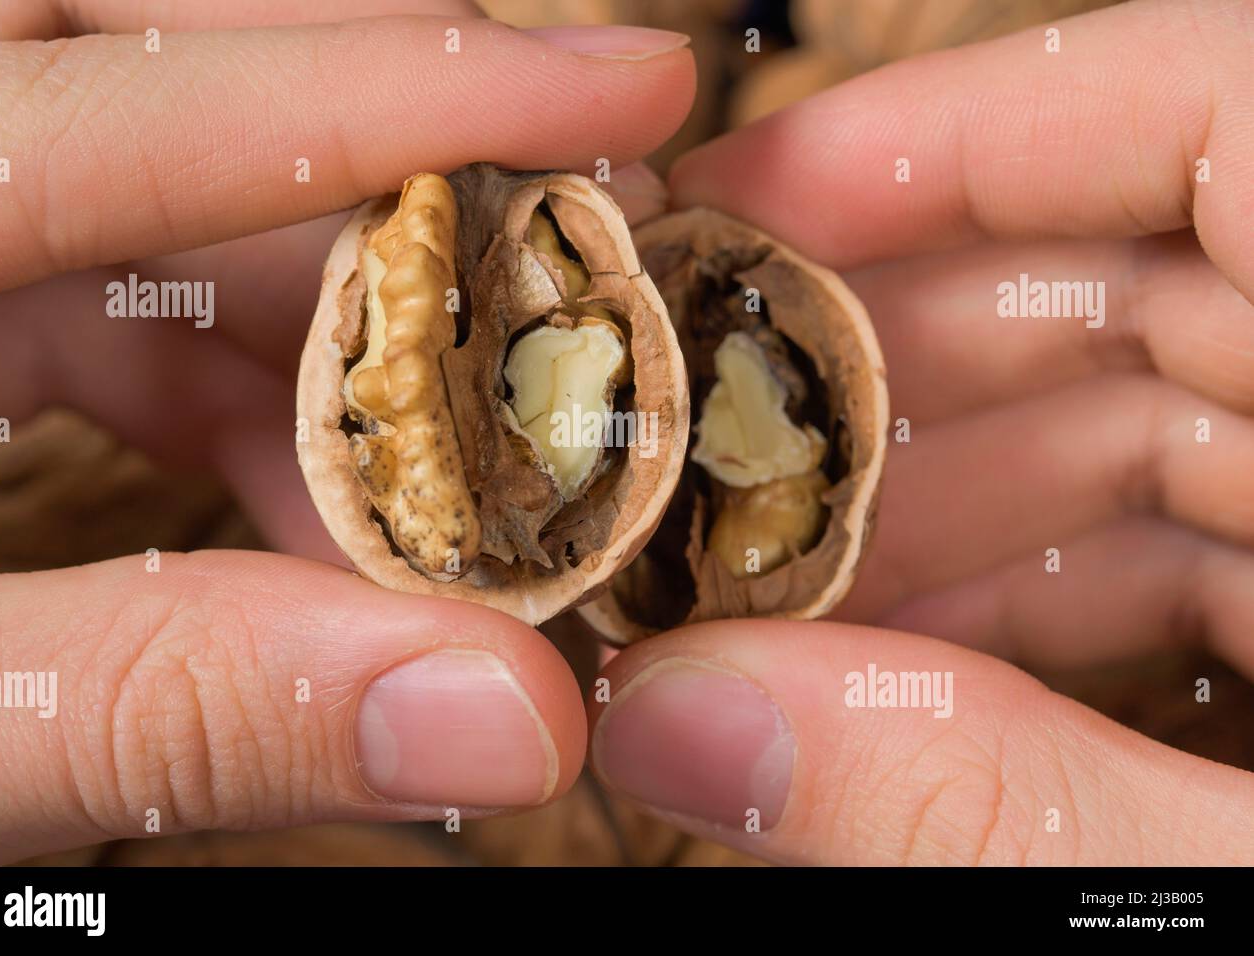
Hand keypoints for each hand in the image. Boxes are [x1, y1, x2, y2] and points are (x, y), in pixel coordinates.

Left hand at [0, 0, 692, 864]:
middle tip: (562, 300)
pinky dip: (247, 384)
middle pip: (162, 56)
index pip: (122, 100)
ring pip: (169, 175)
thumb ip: (162, 706)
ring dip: (334, 327)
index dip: (401, 89)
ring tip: (451, 470)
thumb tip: (498, 711)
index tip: (631, 83)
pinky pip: (120, 271)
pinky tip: (319, 499)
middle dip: (393, 187)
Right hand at [587, 0, 1253, 864]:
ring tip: (762, 591)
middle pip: (1142, 265)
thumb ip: (983, 806)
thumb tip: (678, 723)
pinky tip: (902, 664)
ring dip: (935, 496)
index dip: (966, 128)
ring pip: (1149, 412)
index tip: (755, 202)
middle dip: (890, 362)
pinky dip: (1043, 586)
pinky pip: (1199, 529)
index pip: (1219, 107)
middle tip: (697, 452)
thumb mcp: (1245, 889)